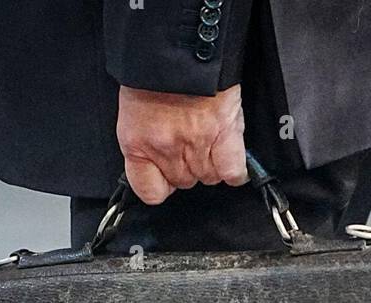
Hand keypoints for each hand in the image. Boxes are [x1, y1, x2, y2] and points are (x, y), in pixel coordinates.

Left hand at [117, 84, 247, 204]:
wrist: (181, 43)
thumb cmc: (156, 71)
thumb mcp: (136, 110)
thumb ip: (147, 142)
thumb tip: (160, 164)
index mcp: (137, 143)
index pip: (150, 192)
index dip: (160, 183)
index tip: (164, 175)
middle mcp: (166, 148)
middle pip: (183, 182)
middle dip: (187, 166)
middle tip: (188, 141)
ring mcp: (196, 144)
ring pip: (208, 178)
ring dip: (210, 164)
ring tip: (208, 140)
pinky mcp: (224, 135)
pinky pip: (232, 172)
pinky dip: (234, 170)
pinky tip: (229, 157)